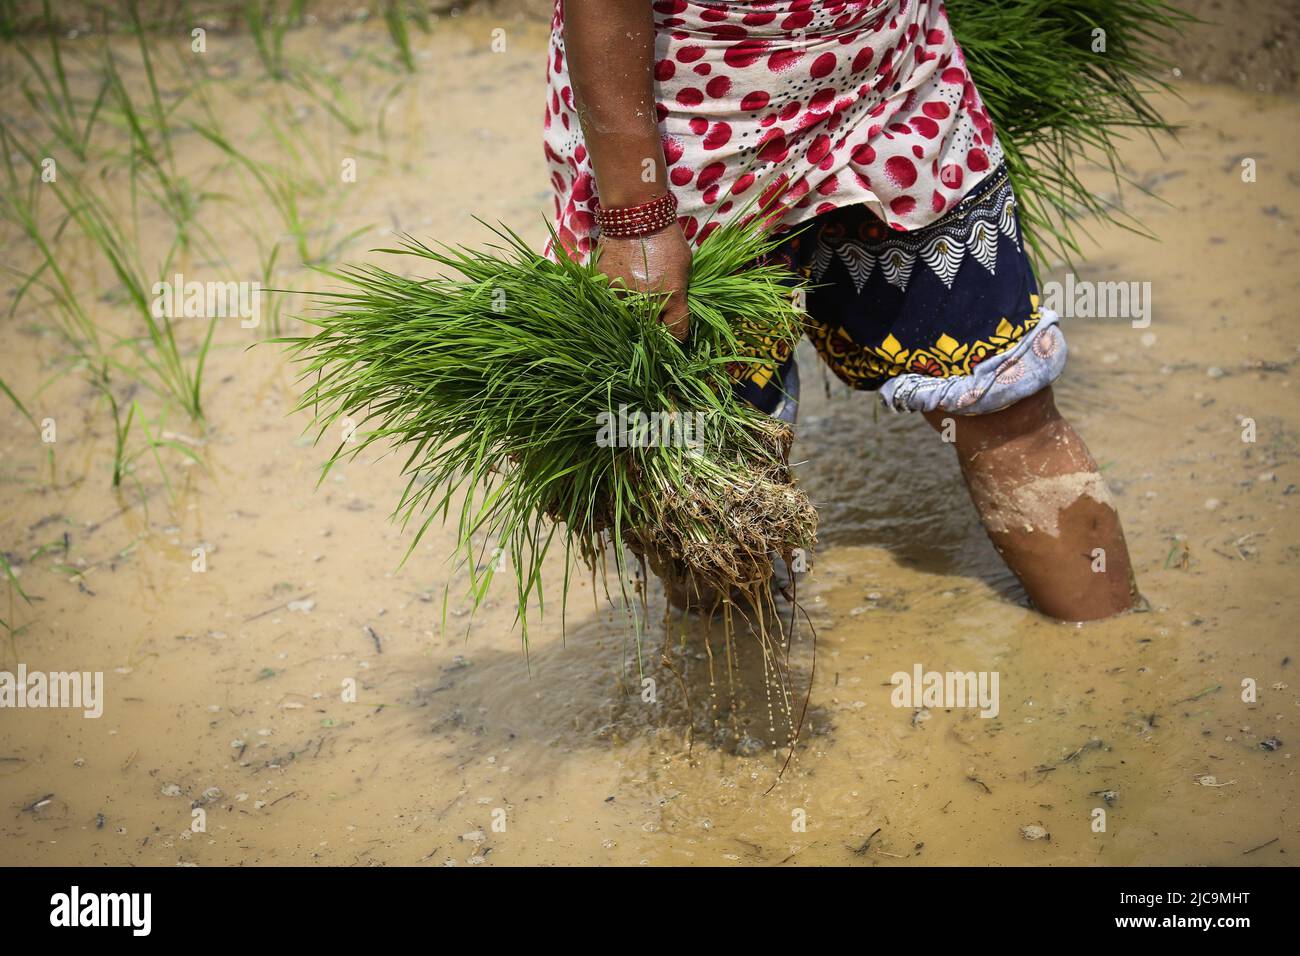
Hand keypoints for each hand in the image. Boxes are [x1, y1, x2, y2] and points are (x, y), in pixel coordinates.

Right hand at [596, 224, 691, 340]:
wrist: (636, 216)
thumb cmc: (667, 239)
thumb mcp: (684, 266)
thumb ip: (680, 292)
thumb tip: (674, 311)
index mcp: (673, 297)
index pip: (676, 334)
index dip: (676, 336)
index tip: (673, 334)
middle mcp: (647, 302)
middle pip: (650, 333)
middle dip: (653, 330)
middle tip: (654, 320)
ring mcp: (623, 297)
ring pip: (627, 320)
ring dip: (633, 315)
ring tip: (635, 300)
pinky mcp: (604, 287)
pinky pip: (611, 302)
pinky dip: (617, 298)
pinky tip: (622, 285)